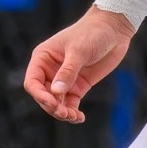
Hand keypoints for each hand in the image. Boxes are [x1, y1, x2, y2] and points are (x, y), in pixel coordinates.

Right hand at [24, 8, 135, 123]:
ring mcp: (64, 79)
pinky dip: (73, 112)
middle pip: (43, 95)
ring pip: (56, 102)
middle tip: (65, 113)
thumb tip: (56, 93)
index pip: (33, 82)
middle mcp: (50, 70)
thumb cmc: (92, 33)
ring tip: (74, 117)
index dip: (39, 95)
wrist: (113, 29)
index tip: (52, 103)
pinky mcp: (78, 85)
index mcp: (43, 58)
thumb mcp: (79, 51)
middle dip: (52, 106)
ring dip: (62, 112)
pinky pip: (71, 103)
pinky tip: (79, 118)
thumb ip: (68, 72)